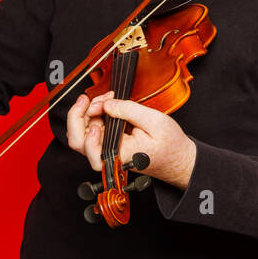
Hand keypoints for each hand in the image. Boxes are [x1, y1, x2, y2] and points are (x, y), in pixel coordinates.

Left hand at [67, 91, 197, 188]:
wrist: (179, 159)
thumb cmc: (170, 145)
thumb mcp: (154, 121)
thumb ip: (127, 110)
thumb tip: (106, 104)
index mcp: (118, 155)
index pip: (86, 144)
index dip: (85, 120)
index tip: (98, 105)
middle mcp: (109, 157)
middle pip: (78, 139)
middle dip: (80, 114)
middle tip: (89, 99)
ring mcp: (108, 152)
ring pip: (84, 135)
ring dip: (88, 114)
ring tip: (104, 100)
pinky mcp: (111, 146)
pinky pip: (94, 133)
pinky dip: (96, 117)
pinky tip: (106, 107)